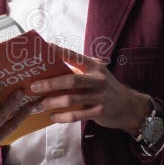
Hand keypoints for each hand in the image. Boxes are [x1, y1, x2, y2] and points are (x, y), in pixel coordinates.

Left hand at [29, 44, 151, 135]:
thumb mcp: (97, 74)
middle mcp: (98, 79)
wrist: (130, 106)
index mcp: (95, 66)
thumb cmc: (106, 88)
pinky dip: (62, 117)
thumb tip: (51, 70)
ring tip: (38, 104)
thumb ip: (80, 71)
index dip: (58, 52)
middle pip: (70, 79)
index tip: (43, 48)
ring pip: (71, 99)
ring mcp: (99, 96)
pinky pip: (76, 115)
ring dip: (52, 102)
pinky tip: (52, 116)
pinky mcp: (99, 111)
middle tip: (34, 86)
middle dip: (50, 83)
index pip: (74, 56)